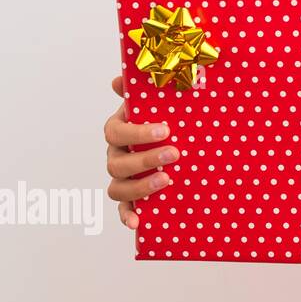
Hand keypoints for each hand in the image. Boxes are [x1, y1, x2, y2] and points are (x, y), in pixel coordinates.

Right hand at [103, 74, 177, 229]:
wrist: (184, 143)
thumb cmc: (170, 119)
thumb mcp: (163, 102)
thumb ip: (148, 88)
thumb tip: (121, 78)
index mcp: (121, 129)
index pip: (115, 131)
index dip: (137, 132)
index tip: (165, 130)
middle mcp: (117, 154)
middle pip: (117, 162)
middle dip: (145, 159)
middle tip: (174, 154)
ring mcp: (123, 178)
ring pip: (118, 187)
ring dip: (140, 187)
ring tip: (166, 181)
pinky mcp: (132, 198)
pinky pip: (123, 210)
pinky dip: (127, 217)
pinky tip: (137, 223)